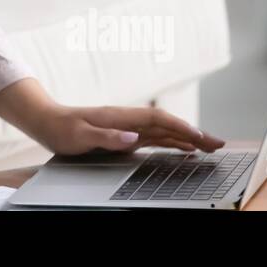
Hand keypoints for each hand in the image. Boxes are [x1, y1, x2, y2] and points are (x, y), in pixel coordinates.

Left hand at [33, 103, 225, 156]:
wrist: (47, 121)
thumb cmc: (62, 129)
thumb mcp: (80, 136)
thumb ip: (107, 137)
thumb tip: (134, 138)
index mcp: (120, 117)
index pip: (157, 120)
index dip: (180, 128)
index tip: (199, 137)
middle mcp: (128, 120)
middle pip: (168, 125)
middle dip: (194, 133)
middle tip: (219, 144)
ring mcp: (128, 127)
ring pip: (164, 132)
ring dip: (188, 138)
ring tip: (210, 147)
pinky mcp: (125, 135)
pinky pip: (155, 139)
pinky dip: (173, 143)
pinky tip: (184, 149)